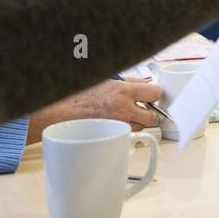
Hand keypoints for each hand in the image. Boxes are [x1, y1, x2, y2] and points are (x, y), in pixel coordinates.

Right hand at [29, 78, 162, 140]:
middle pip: (153, 116)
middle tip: (143, 108)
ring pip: (142, 127)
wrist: (62, 114)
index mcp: (123, 91)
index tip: (152, 94)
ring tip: (126, 115)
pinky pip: (128, 134)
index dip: (155, 94)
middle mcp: (124, 109)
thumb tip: (145, 84)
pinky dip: (127, 130)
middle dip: (150, 112)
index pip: (155, 92)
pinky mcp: (113, 136)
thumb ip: (129, 82)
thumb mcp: (107, 81)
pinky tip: (118, 123)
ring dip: (138, 122)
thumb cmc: (81, 96)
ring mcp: (119, 125)